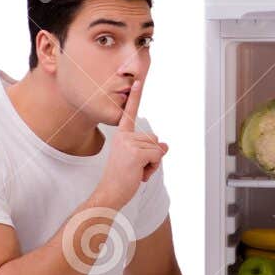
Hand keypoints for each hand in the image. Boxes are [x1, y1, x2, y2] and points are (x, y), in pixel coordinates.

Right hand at [99, 78, 168, 209]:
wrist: (109, 194)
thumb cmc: (121, 179)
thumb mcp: (138, 161)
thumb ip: (151, 149)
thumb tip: (166, 145)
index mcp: (121, 136)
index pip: (129, 114)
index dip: (135, 97)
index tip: (137, 81)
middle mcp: (124, 137)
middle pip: (154, 138)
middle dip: (152, 156)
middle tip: (135, 168)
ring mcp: (128, 144)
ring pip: (157, 148)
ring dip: (152, 163)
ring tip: (136, 171)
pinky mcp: (135, 153)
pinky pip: (157, 156)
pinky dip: (153, 167)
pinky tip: (139, 174)